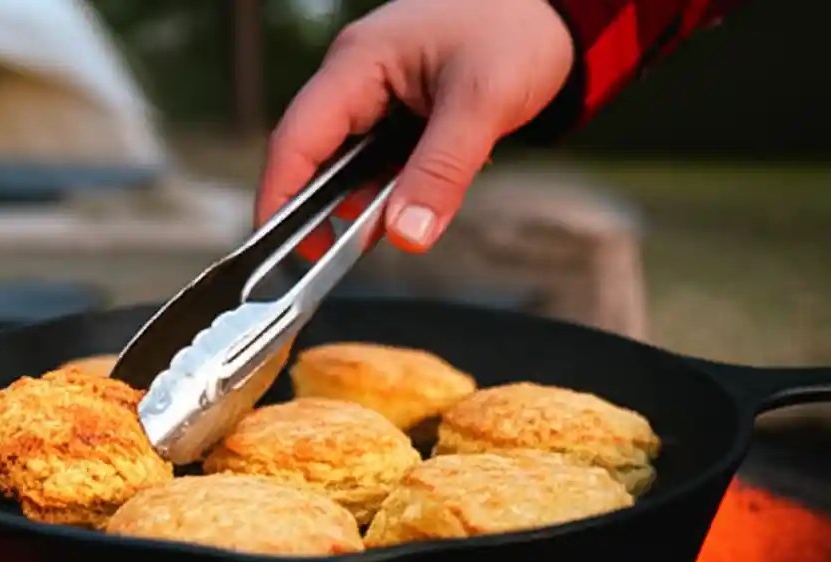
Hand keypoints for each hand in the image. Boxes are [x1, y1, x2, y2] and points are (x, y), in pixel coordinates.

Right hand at [254, 0, 573, 255]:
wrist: (559, 9)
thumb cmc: (519, 27)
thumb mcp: (484, 101)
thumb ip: (442, 172)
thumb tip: (406, 236)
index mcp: (357, 62)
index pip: (295, 138)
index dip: (280, 197)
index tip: (282, 249)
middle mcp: (354, 77)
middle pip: (313, 155)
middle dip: (318, 208)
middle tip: (330, 258)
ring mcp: (374, 94)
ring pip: (346, 163)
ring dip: (357, 202)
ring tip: (377, 233)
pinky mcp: (397, 111)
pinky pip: (376, 160)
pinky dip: (387, 188)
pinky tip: (406, 206)